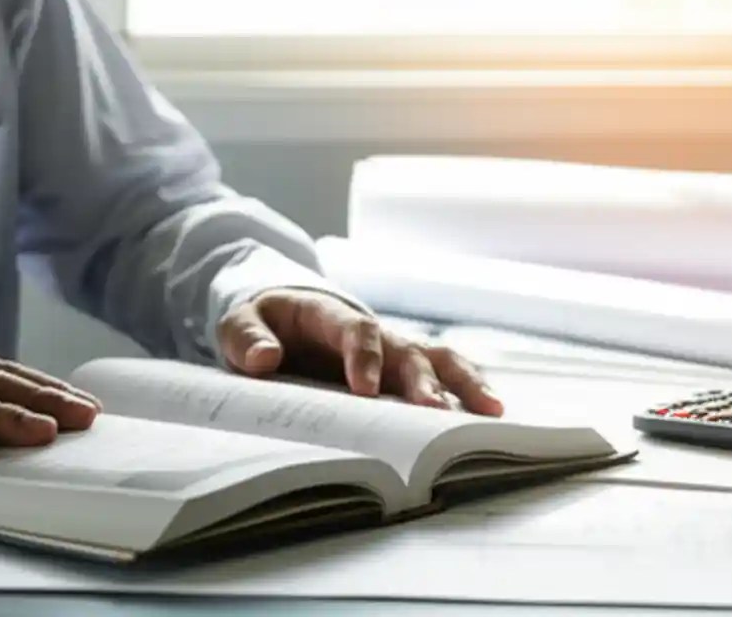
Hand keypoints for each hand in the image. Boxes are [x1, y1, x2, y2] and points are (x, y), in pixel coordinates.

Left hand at [217, 290, 502, 415]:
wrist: (281, 316)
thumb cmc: (262, 322)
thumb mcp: (240, 323)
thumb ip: (247, 338)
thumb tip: (265, 360)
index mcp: (332, 317)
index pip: (356, 331)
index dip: (364, 358)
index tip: (364, 392)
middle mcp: (373, 332)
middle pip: (407, 351)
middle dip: (422, 381)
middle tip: (435, 413)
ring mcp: (392, 351)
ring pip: (438, 360)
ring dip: (464, 383)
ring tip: (491, 411)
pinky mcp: (401, 371)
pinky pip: (441, 376)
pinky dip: (466, 392)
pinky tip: (488, 417)